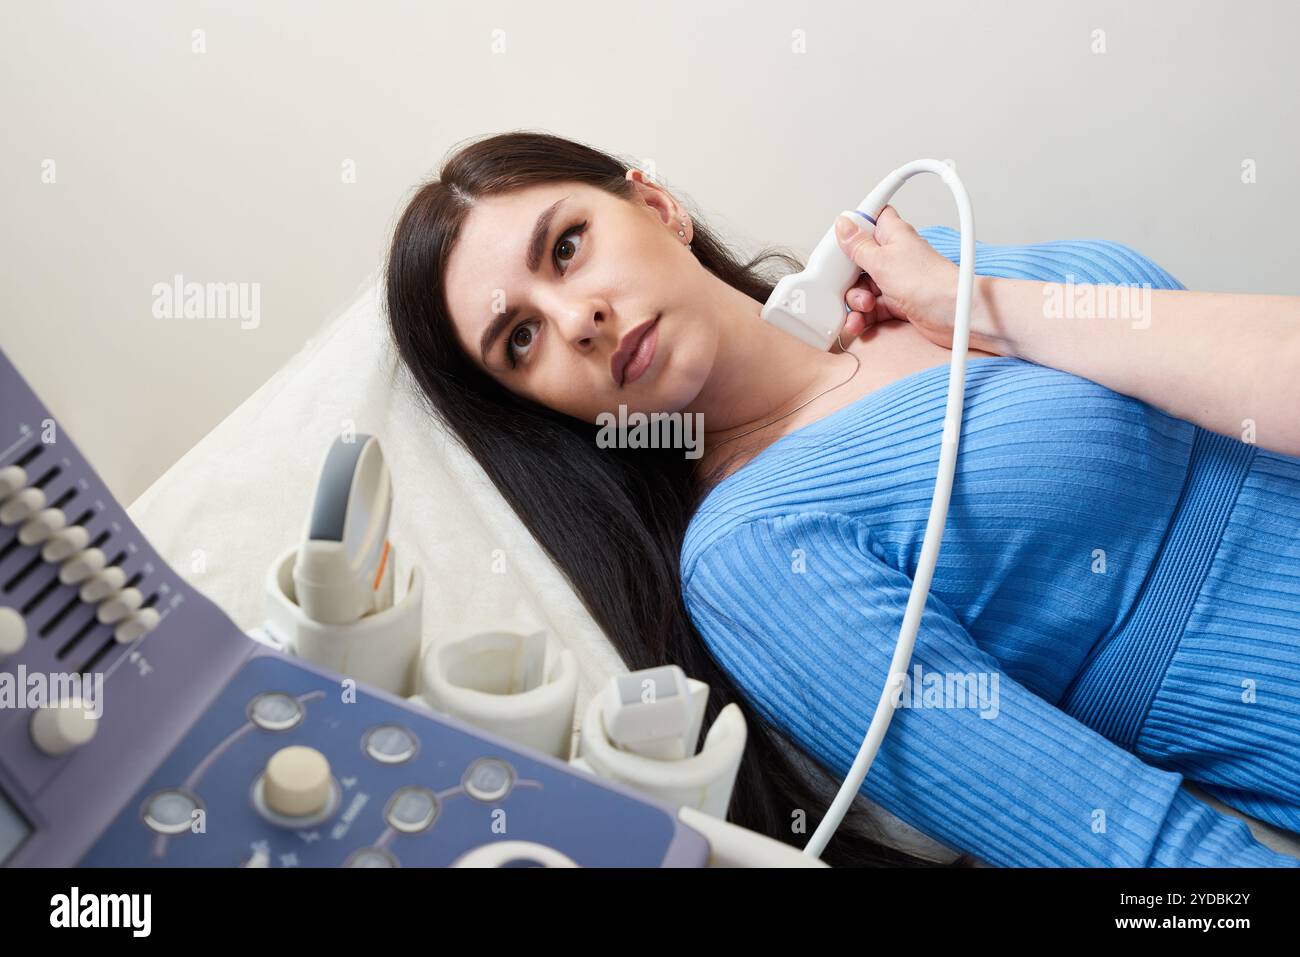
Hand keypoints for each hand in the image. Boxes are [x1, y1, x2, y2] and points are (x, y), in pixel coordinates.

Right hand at [835, 205, 961, 349]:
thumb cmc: (929, 282)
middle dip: (847, 277)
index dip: (853, 229)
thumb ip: (858, 245)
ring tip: (863, 307)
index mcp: (892, 235)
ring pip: (862, 287)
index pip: (869, 220)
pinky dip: (863, 316)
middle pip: (857, 260)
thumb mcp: (882, 260)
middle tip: (847, 283)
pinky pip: (871, 308)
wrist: (953, 314)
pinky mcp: (897, 303)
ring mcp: (895, 280)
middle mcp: (893, 256)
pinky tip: (860, 322)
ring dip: (856, 300)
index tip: (839, 243)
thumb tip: (843, 224)